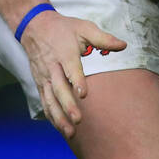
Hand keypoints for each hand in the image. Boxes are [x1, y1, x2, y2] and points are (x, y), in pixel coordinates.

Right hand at [21, 10, 125, 136]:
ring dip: (58, 117)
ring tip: (69, 131)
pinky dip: (51, 116)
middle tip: (78, 120)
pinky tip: (60, 127)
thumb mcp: (83, 28)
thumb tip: (123, 45)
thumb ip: (103, 38)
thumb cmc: (63, 28)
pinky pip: (44, 102)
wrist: (34, 27)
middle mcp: (52, 67)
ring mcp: (44, 77)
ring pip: (49, 99)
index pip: (71, 69)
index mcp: (64, 53)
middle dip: (67, 106)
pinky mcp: (40, 83)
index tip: (83, 94)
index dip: (77, 81)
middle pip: (59, 88)